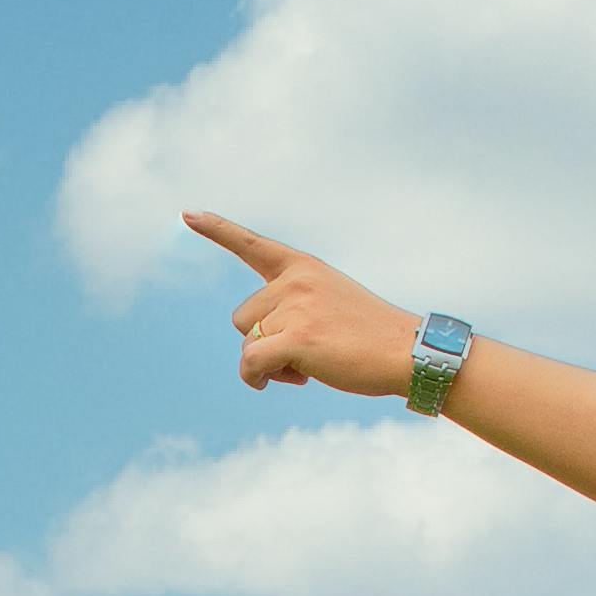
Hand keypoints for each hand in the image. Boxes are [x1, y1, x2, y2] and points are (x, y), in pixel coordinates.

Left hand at [184, 211, 423, 397]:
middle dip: (263, 341)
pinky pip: (250, 363)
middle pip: (242, 318)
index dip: (217, 230)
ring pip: (247, 344)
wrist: (407, 353)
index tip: (187, 214)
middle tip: (304, 351)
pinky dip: (257, 378)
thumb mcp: (330, 305)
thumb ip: (292, 309)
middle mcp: (295, 281)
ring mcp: (295, 308)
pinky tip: (287, 381)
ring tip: (308, 363)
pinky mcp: (295, 338)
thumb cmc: (370, 337)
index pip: (252, 245)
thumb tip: (254, 351)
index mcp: (304, 268)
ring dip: (268, 362)